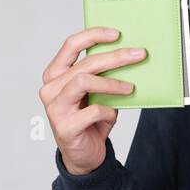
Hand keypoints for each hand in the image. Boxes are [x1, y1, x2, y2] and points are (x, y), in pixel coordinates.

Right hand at [39, 26, 146, 175]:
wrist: (84, 156)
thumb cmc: (90, 121)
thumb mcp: (96, 94)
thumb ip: (102, 77)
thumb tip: (128, 57)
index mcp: (55, 75)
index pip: (70, 46)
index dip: (93, 36)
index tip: (117, 33)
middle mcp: (51, 88)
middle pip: (85, 64)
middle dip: (115, 57)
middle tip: (138, 55)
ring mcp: (55, 108)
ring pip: (84, 82)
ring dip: (112, 83)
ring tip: (131, 88)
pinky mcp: (65, 127)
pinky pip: (92, 111)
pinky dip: (108, 111)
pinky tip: (112, 115)